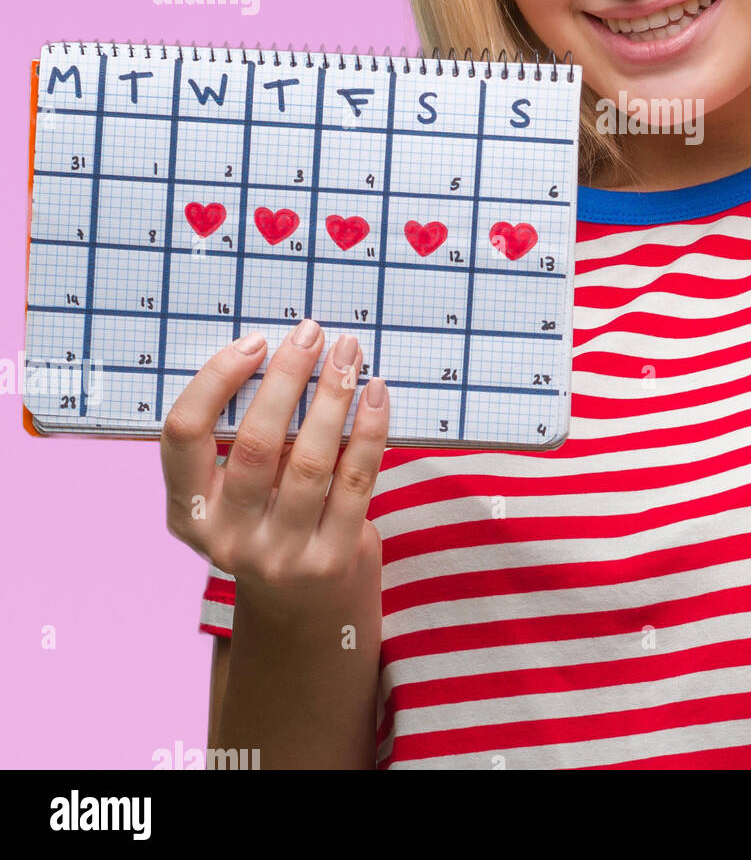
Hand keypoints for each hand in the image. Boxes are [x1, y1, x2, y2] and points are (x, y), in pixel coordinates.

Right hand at [161, 320, 388, 620]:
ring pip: (311, 460)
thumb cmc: (272, 520)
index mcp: (188, 511)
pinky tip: (376, 393)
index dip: (215, 381)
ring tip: (348, 353)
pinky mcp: (331, 558)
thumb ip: (248, 439)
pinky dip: (370, 429)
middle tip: (311, 333)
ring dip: (333, 396)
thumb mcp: (239, 491)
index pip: (183, 435)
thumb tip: (285, 351)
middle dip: (286, 377)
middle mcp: (226, 538)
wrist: (306, 607)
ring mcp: (280, 554)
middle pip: (255, 443)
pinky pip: (356, 480)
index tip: (254, 342)